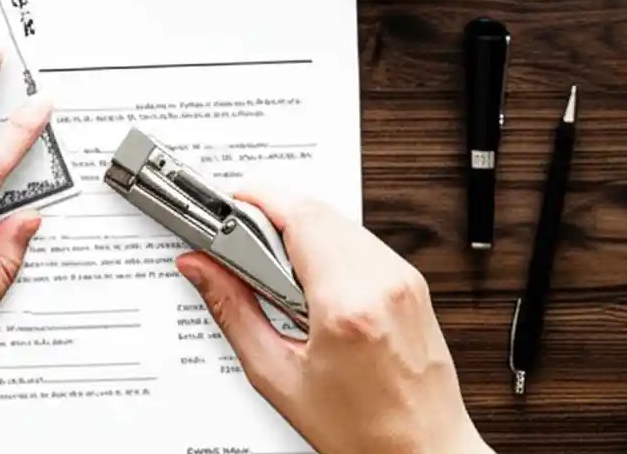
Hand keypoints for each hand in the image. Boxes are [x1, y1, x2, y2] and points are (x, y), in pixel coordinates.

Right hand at [175, 185, 491, 453]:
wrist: (424, 453)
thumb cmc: (363, 430)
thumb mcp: (278, 375)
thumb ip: (233, 311)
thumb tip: (202, 270)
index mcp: (346, 304)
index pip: (297, 215)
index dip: (256, 199)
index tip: (229, 206)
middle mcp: (383, 282)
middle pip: (318, 210)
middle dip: (274, 214)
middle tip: (242, 245)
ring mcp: (404, 279)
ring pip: (341, 221)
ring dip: (303, 230)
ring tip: (279, 276)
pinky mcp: (413, 283)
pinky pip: (363, 241)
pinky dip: (330, 246)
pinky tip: (313, 283)